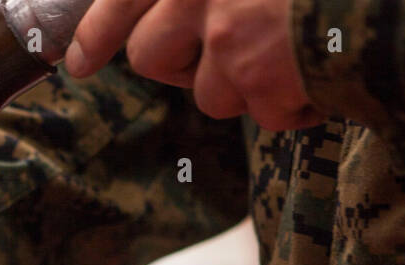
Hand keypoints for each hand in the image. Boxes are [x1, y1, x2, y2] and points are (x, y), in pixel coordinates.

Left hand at [64, 0, 322, 130]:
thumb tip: (187, 21)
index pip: (120, 0)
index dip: (95, 35)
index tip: (78, 64)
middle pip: (152, 56)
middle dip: (187, 67)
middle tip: (235, 53)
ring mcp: (222, 25)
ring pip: (209, 93)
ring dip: (251, 88)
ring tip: (300, 52)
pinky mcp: (255, 66)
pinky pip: (261, 113)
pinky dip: (297, 107)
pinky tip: (326, 75)